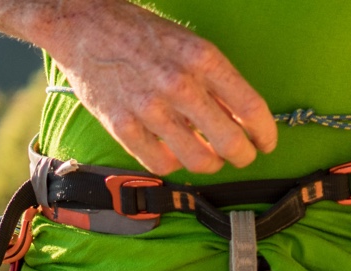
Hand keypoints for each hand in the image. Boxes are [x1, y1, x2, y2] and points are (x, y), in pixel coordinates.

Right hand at [26, 1, 276, 174]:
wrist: (85, 25)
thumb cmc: (140, 33)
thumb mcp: (188, 45)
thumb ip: (215, 81)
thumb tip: (242, 118)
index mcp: (202, 59)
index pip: (251, 108)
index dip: (265, 134)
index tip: (265, 143)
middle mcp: (180, 84)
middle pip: (230, 142)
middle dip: (243, 156)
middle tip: (241, 156)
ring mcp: (149, 108)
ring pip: (198, 160)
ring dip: (210, 165)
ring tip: (208, 158)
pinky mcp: (122, 125)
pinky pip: (160, 164)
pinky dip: (173, 165)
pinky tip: (174, 155)